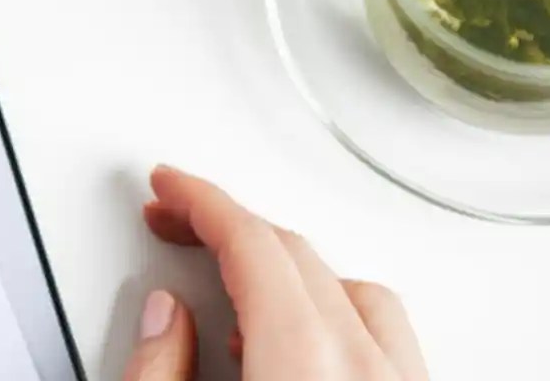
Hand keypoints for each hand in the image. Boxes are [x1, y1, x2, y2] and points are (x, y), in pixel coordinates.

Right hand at [124, 165, 428, 379]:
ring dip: (295, 274)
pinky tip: (302, 342)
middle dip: (231, 229)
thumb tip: (165, 318)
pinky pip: (390, 340)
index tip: (170, 188)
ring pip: (359, 294)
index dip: (200, 203)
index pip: (252, 245)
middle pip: (299, 258)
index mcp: (306, 364)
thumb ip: (159, 370)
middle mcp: (368, 374)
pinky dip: (344, 319)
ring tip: (240, 292)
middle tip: (179, 224)